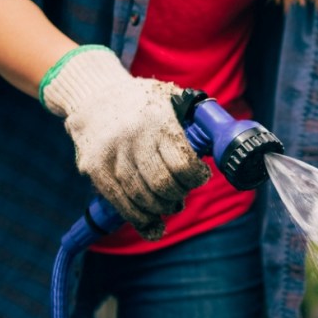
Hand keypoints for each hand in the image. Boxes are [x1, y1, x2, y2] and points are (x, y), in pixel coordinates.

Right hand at [41, 46, 210, 239]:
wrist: (93, 94)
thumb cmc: (142, 102)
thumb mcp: (171, 99)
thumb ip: (196, 118)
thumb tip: (223, 142)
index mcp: (158, 121)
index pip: (183, 164)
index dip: (196, 177)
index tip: (200, 175)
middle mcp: (133, 138)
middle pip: (163, 186)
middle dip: (178, 196)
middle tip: (181, 192)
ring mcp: (111, 154)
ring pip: (143, 198)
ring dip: (161, 208)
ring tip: (167, 204)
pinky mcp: (94, 168)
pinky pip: (121, 203)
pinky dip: (140, 219)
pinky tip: (152, 222)